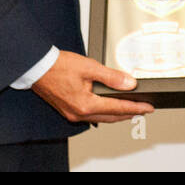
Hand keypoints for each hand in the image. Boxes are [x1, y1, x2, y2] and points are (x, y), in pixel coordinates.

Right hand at [31, 51, 154, 123]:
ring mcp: (72, 113)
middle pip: (110, 117)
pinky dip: (103, 112)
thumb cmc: (58, 66)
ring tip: (130, 109)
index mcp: (85, 104)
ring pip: (100, 118)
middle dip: (128, 113)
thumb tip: (129, 84)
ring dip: (116, 114)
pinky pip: (90, 116)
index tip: (148, 108)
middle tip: (143, 109)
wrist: (37, 67)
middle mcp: (78, 113)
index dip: (135, 108)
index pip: (117, 108)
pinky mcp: (68, 110)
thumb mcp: (89, 67)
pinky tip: (107, 107)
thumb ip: (111, 77)